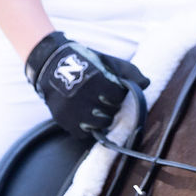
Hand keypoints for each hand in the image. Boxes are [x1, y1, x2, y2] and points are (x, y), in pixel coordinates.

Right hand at [25, 31, 149, 138]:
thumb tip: (145, 83)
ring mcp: (72, 110)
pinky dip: (86, 127)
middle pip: (109, 113)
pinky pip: (82, 133)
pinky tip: (84, 115)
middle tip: (101, 98)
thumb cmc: (85, 62)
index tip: (110, 90)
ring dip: (100, 118)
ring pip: (98, 125)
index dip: (116, 95)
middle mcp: (83, 97)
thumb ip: (130, 72)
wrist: (50, 63)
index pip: (117, 98)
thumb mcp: (109, 62)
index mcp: (96, 81)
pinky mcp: (63, 119)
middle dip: (109, 107)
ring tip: (94, 107)